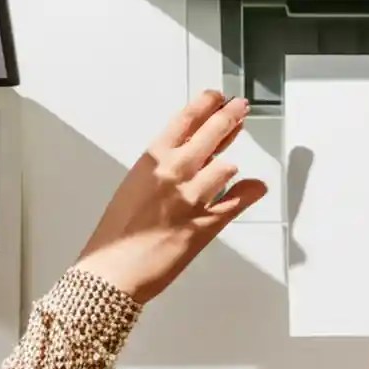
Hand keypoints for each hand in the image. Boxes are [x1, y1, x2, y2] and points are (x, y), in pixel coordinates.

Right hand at [74, 90, 267, 303]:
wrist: (112, 271)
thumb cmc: (116, 234)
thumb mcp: (134, 187)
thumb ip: (161, 170)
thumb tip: (187, 158)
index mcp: (153, 160)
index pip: (185, 120)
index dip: (206, 104)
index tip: (217, 97)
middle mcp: (175, 172)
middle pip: (211, 134)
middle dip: (230, 117)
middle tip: (241, 107)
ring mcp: (192, 197)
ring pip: (226, 167)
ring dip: (229, 165)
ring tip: (230, 163)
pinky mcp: (206, 224)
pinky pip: (237, 202)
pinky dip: (250, 192)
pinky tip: (256, 186)